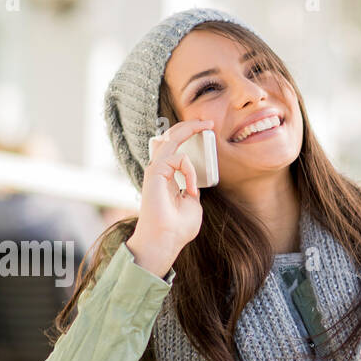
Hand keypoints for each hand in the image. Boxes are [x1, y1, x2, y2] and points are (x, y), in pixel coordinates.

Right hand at [127, 118, 212, 275]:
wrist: (166, 239)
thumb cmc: (178, 228)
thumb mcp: (192, 204)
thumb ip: (192, 189)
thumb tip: (193, 183)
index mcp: (168, 177)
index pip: (176, 150)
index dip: (188, 137)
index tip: (206, 131)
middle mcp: (159, 171)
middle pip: (170, 138)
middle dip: (188, 126)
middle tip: (206, 121)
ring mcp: (156, 170)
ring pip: (170, 139)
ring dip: (189, 130)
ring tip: (205, 125)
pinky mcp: (155, 172)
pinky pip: (176, 158)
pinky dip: (188, 170)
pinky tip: (191, 188)